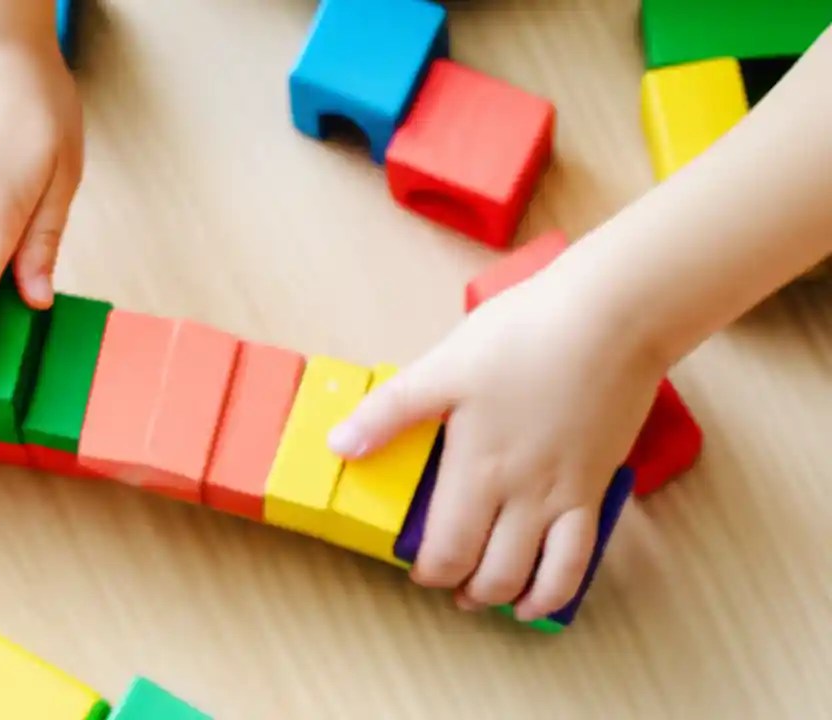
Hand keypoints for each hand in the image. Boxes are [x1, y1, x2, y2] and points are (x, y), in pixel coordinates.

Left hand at [327, 271, 663, 619]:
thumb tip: (339, 446)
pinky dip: (559, 588)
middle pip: (492, 572)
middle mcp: (523, 494)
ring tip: (489, 597)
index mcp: (478, 468)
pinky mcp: (597, 485)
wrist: (610, 319)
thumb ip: (389, 412)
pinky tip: (545, 591)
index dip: (429, 570)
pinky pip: (581, 557)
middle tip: (446, 583)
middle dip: (463, 589)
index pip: (448, 549)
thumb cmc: (522, 337)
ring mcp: (565, 495)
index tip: (417, 567)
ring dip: (508, 597)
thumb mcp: (442, 369)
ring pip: (538, 576)